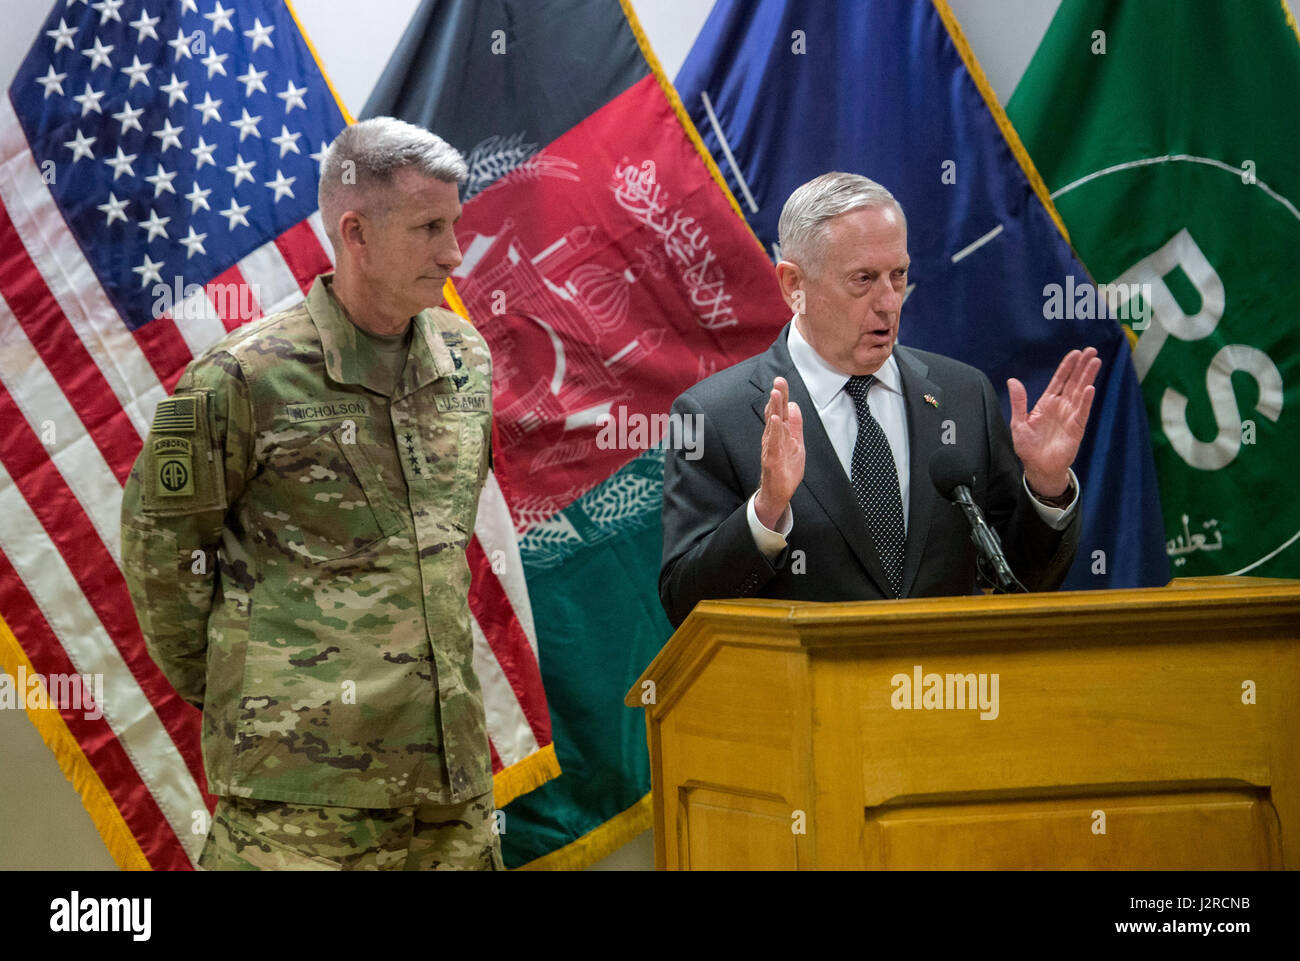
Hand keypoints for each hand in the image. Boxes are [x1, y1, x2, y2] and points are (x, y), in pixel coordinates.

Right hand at [754, 376, 803, 528]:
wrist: (779, 492)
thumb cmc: (786, 468)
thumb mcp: (797, 442)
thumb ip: (795, 424)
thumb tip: (794, 405)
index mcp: (781, 432)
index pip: (780, 410)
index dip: (782, 396)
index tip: (781, 381)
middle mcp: (774, 437)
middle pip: (775, 413)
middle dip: (777, 397)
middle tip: (778, 381)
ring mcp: (772, 447)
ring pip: (773, 425)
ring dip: (774, 409)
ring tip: (775, 394)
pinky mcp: (772, 459)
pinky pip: (774, 442)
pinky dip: (774, 431)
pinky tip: (775, 420)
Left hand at [1008, 347, 1099, 497]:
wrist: (1038, 467)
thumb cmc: (1028, 446)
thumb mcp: (1018, 422)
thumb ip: (1018, 402)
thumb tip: (1013, 381)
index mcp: (1047, 403)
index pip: (1059, 380)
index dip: (1067, 366)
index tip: (1075, 353)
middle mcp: (1061, 406)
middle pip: (1073, 382)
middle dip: (1082, 366)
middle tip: (1091, 350)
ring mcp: (1070, 416)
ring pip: (1080, 392)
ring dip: (1087, 377)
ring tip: (1095, 362)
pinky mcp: (1076, 428)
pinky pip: (1082, 412)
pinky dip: (1085, 400)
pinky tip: (1089, 388)